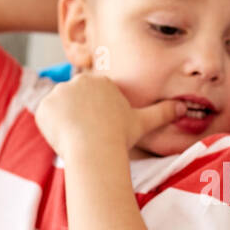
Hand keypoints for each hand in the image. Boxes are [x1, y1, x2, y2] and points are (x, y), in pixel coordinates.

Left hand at [34, 71, 184, 156]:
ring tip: (78, 138)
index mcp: (101, 81)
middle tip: (89, 137)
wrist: (95, 149)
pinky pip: (45, 118)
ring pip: (60, 110)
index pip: (92, 99)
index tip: (101, 131)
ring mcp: (59, 92)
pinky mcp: (44, 106)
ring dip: (65, 123)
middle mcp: (78, 80)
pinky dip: (52, 129)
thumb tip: (184, 107)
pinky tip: (64, 138)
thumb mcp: (143, 122)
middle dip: (79, 118)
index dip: (95, 117)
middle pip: (75, 102)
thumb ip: (162, 112)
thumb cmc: (120, 137)